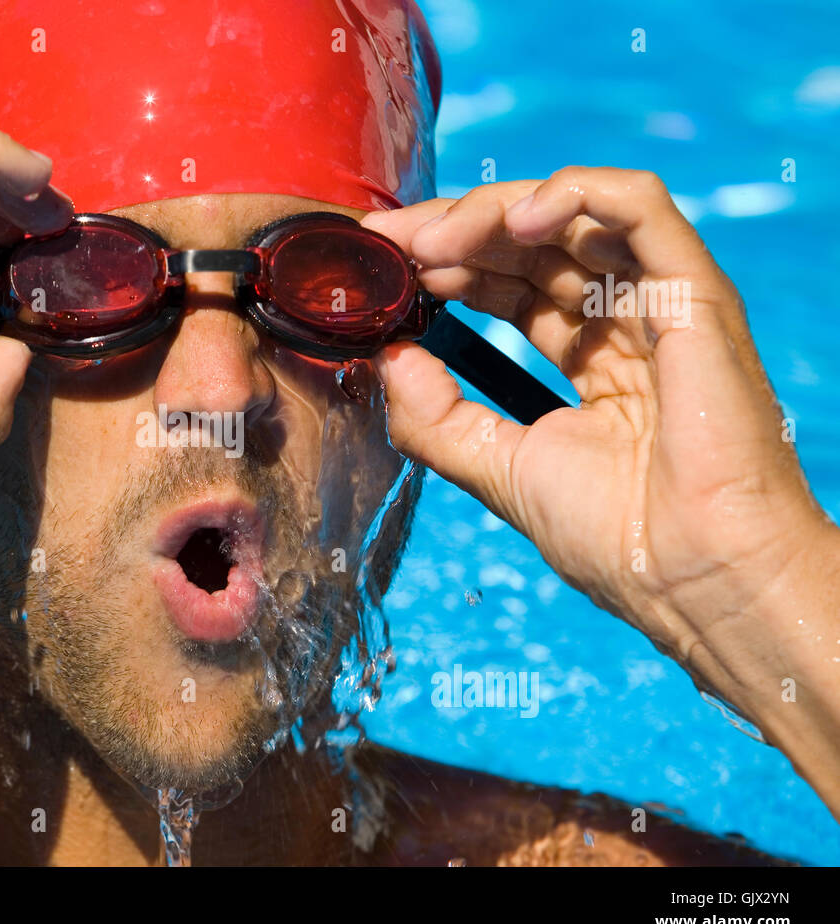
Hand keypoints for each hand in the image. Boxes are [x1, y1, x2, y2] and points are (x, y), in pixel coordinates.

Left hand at [362, 168, 831, 681]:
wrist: (693, 577)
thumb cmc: (617, 537)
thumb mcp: (495, 467)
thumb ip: (434, 415)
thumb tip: (385, 357)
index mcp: (590, 358)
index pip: (510, 282)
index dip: (445, 266)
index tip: (382, 268)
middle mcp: (625, 320)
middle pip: (532, 242)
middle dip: (452, 232)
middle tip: (389, 246)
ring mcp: (660, 302)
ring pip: (573, 213)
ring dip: (490, 214)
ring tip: (429, 243)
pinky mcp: (692, 291)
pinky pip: (638, 205)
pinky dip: (571, 193)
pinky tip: (510, 222)